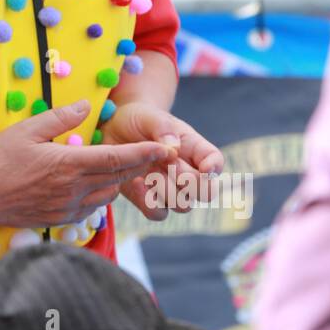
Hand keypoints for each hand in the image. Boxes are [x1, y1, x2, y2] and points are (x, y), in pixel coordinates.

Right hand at [0, 99, 177, 229]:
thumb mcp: (26, 130)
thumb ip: (59, 118)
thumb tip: (85, 105)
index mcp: (68, 165)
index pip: (117, 158)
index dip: (145, 154)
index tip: (167, 148)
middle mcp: (73, 190)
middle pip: (119, 177)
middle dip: (142, 165)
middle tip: (160, 155)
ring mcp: (67, 208)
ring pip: (107, 194)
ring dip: (118, 180)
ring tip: (124, 165)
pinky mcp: (59, 220)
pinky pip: (91, 207)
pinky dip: (99, 194)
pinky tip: (94, 183)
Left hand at [101, 101, 223, 221]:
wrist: (115, 130)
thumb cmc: (139, 120)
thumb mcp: (150, 116)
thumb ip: (163, 129)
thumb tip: (174, 148)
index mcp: (193, 149)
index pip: (215, 162)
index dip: (214, 168)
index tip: (205, 168)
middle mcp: (186, 173)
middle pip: (205, 192)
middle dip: (190, 182)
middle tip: (171, 165)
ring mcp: (169, 188)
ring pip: (184, 206)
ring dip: (169, 193)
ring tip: (151, 174)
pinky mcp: (148, 199)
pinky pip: (157, 213)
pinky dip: (149, 202)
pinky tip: (136, 183)